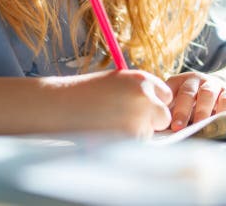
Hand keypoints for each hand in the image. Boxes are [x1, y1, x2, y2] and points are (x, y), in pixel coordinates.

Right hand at [51, 70, 172, 137]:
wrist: (59, 105)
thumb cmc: (83, 93)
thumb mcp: (115, 82)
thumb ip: (137, 92)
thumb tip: (153, 108)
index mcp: (143, 80)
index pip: (165, 95)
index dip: (153, 103)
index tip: (140, 108)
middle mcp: (146, 97)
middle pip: (164, 117)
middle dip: (150, 122)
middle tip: (127, 122)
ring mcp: (139, 119)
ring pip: (148, 134)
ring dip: (136, 134)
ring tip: (109, 126)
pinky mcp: (130, 139)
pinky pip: (136, 146)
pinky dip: (125, 145)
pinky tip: (106, 135)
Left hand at [165, 72, 225, 131]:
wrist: (223, 90)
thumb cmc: (194, 103)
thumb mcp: (180, 102)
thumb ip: (170, 112)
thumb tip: (158, 130)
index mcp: (179, 81)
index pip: (170, 89)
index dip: (165, 105)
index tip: (162, 121)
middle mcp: (195, 80)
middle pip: (187, 92)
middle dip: (182, 111)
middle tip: (178, 128)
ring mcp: (213, 84)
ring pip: (207, 94)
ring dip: (202, 112)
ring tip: (199, 127)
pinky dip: (222, 113)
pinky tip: (218, 125)